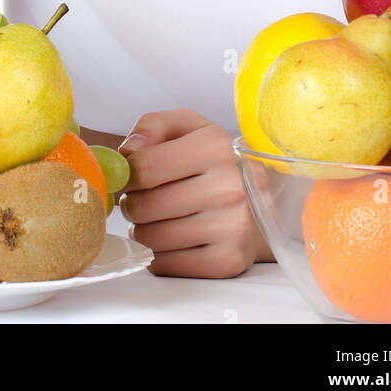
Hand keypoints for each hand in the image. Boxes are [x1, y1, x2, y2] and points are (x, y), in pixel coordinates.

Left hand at [118, 108, 273, 277]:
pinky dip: (159, 254)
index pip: (144, 167)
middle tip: (144, 199)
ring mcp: (231, 228)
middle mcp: (228, 188)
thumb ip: (154, 124)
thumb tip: (128, 150)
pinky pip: (165, 265)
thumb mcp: (191, 128)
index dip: (128, 174)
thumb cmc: (216, 162)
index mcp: (215, 147)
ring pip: (150, 238)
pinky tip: (172, 238)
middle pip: (143, 206)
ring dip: (143, 229)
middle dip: (133, 203)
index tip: (134, 176)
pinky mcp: (228, 261)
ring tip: (158, 218)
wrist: (263, 203)